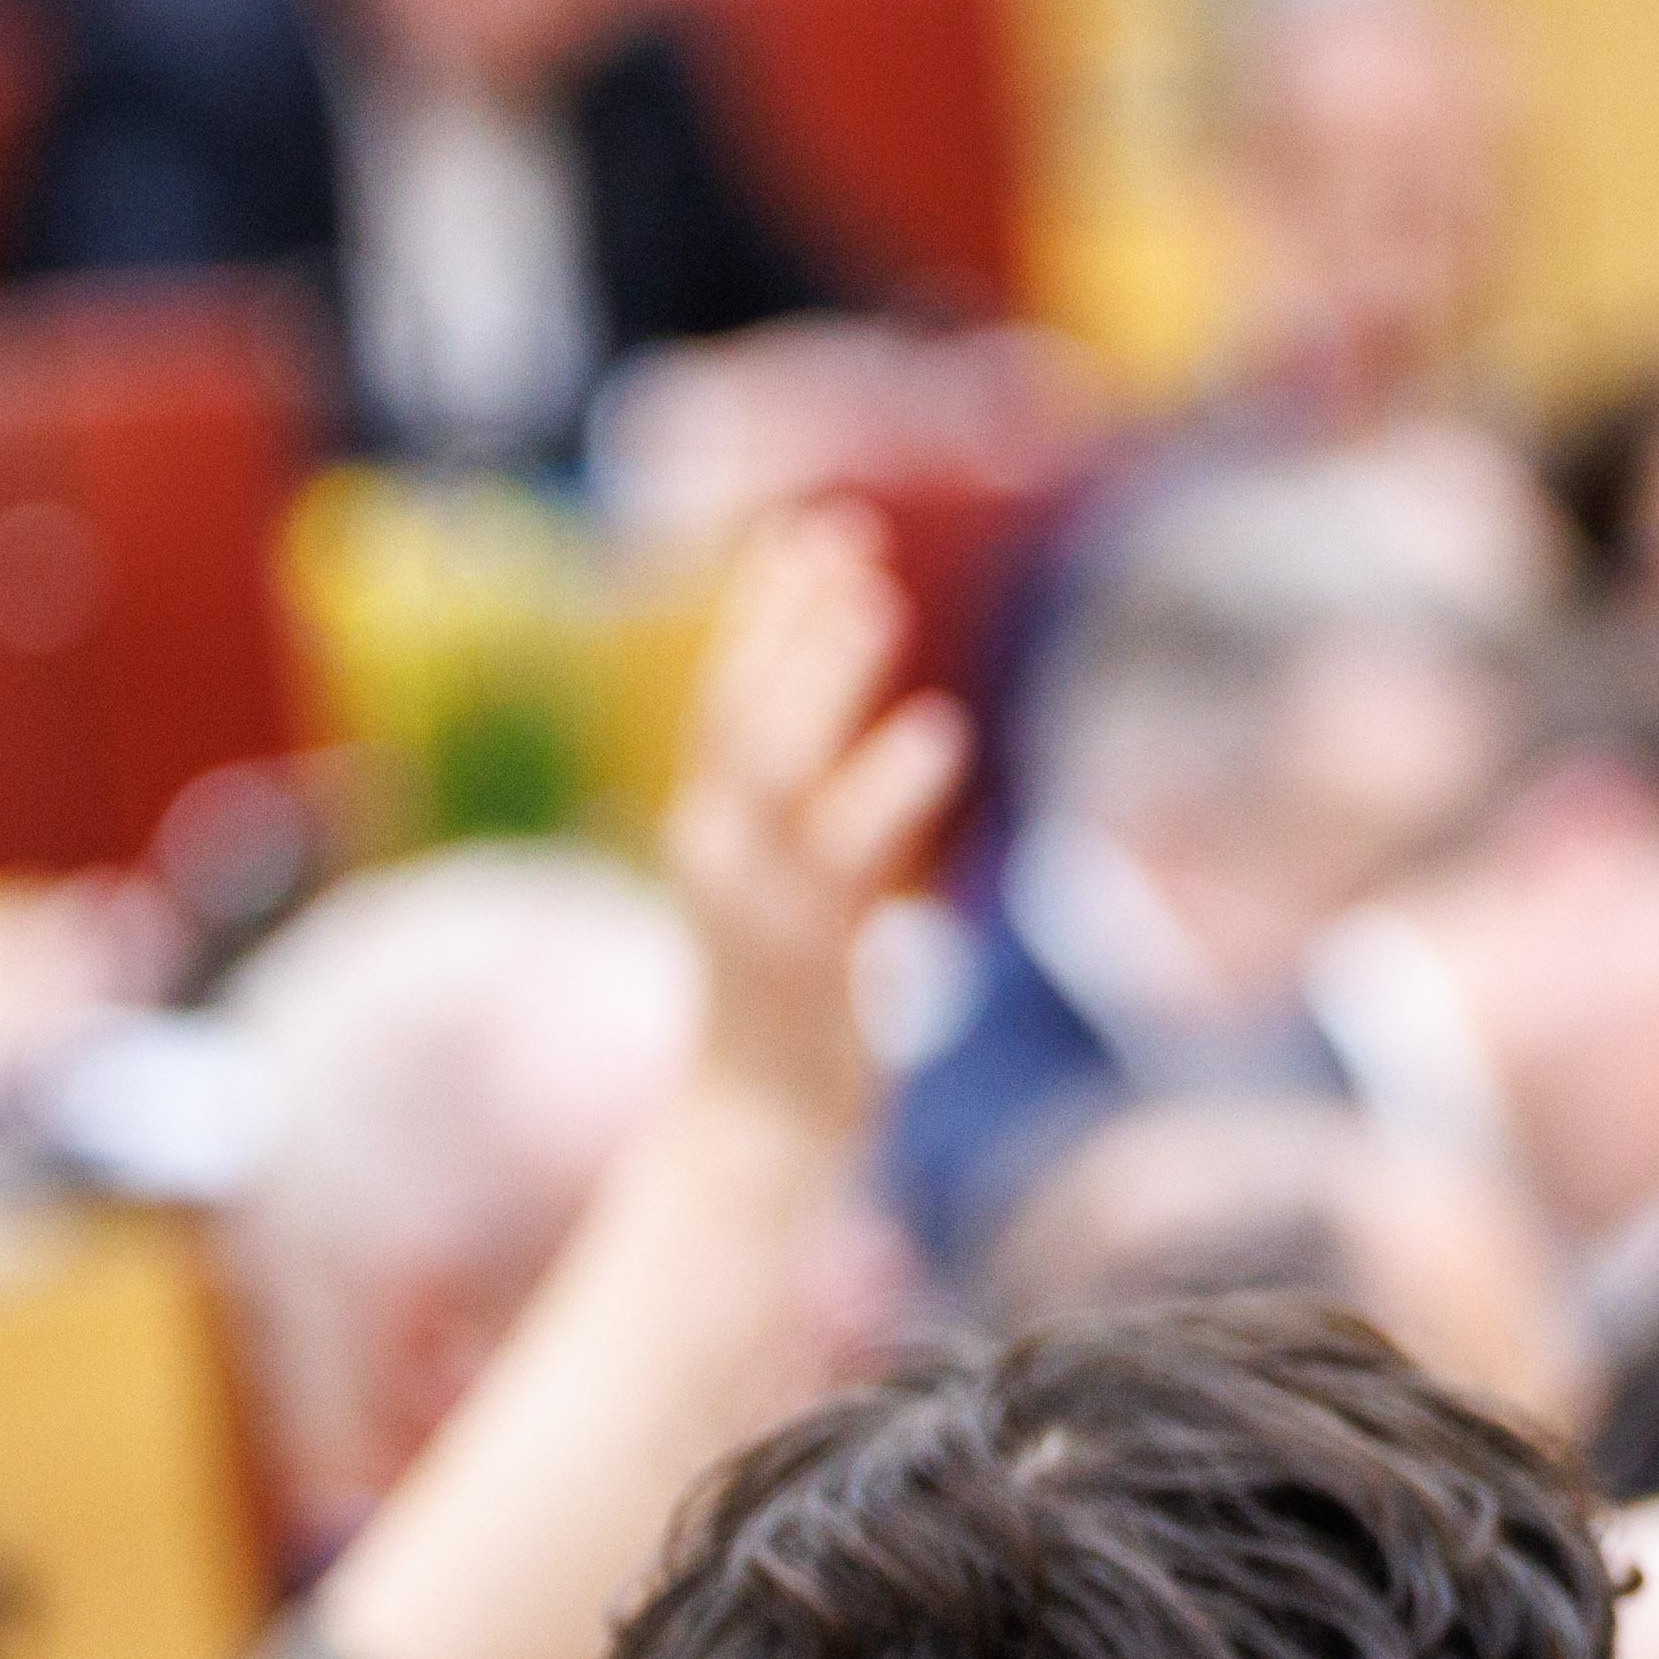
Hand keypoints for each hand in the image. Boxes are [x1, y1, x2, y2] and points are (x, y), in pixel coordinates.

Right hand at [659, 503, 971, 1123]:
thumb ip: (822, 823)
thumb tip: (867, 751)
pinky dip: (890, 786)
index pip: (728, 697)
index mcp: (716, 828)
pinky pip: (847, 855)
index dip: (760, 613)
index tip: (799, 530)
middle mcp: (722, 849)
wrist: (754, 1129)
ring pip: (778, 765)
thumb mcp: (798, 896)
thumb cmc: (788, 1011)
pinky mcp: (808, 952)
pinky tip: (942, 729)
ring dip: (825, 675)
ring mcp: (759, 899)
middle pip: (743, 708)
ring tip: (878, 598)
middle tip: (841, 532)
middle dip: (787, 617)